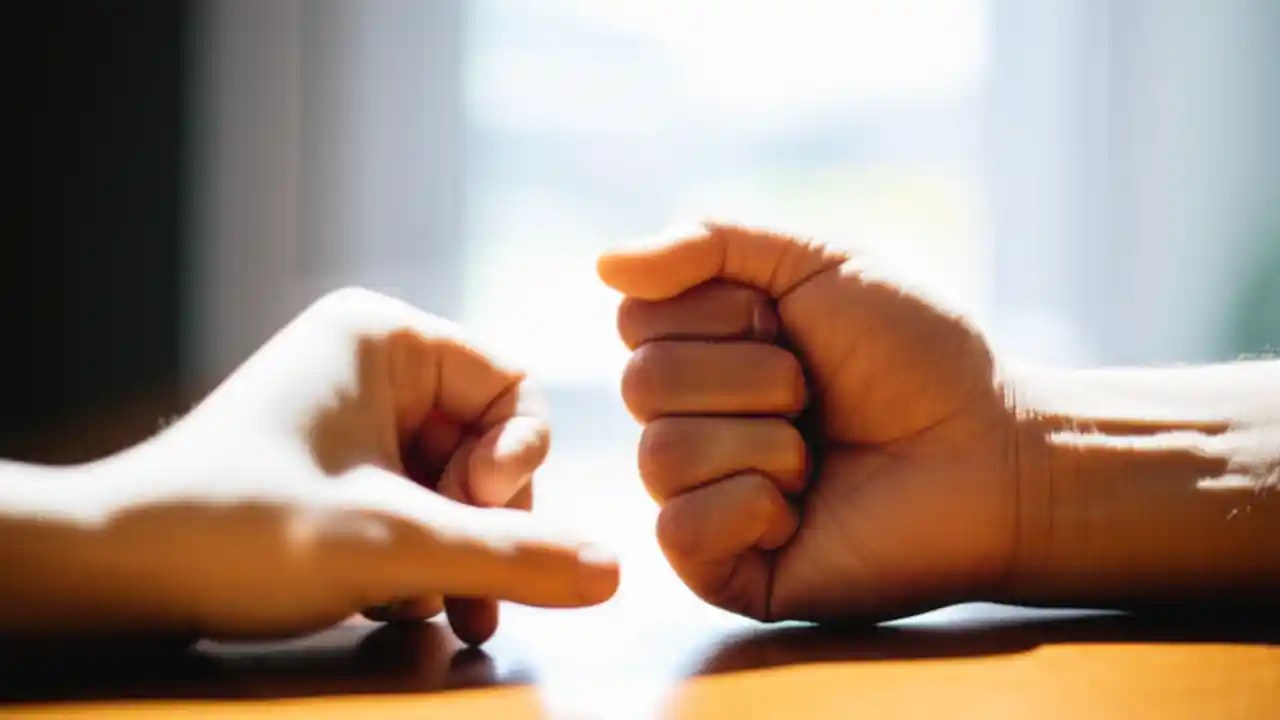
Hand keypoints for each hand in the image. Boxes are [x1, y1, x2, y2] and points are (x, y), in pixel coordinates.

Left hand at [26, 288, 616, 642]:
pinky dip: (419, 556)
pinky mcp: (336, 464)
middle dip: (485, 522)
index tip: (470, 512)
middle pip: (488, 442)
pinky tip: (399, 603)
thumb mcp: (393, 543)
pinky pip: (413, 502)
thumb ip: (513, 555)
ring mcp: (352, 416)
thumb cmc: (238, 528)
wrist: (115, 569)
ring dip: (457, 551)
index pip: (513, 388)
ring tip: (441, 611)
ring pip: (453, 484)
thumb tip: (614, 572)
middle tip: (467, 588)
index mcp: (385, 337)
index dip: (516, 460)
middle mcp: (372, 364)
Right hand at [599, 223, 1015, 621]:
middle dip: (751, 377)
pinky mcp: (725, 570)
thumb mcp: (820, 263)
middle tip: (815, 394)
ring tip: (817, 456)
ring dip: (765, 443)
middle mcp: (689, 423)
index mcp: (702, 353)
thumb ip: (711, 243)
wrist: (992, 452)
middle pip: (642, 384)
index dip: (721, 313)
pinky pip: (680, 532)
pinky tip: (799, 510)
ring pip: (660, 457)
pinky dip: (750, 507)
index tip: (792, 326)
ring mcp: (702, 500)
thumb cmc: (917, 355)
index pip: (637, 319)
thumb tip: (602, 263)